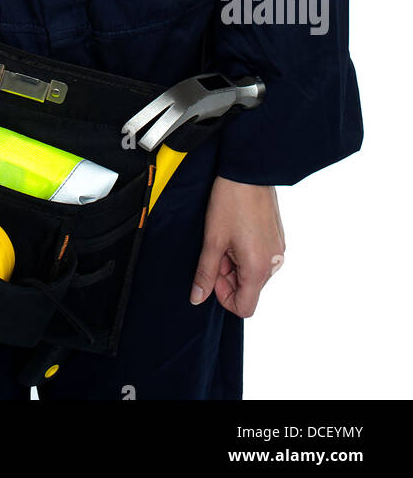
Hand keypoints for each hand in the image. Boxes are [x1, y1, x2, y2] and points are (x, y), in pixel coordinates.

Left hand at [190, 176, 284, 316]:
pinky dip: (246, 251)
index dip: (223, 296)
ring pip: (253, 272)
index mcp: (259, 269)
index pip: (245, 307)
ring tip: (226, 236)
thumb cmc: (230, 202)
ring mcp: (278, 250)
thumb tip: (198, 298)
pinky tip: (236, 230)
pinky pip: (261, 257)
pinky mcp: (278, 238)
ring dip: (236, 262)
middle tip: (216, 248)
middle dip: (227, 275)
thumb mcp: (213, 240)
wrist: (249, 170)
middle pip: (248, 288)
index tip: (213, 273)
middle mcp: (274, 264)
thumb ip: (205, 273)